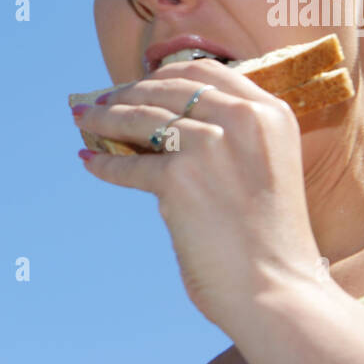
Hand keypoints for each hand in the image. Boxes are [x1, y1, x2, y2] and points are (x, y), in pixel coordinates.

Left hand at [72, 58, 324, 331]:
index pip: (206, 72)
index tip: (139, 84)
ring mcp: (210, 145)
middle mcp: (243, 119)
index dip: (164, 75)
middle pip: (167, 89)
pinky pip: (129, 165)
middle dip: (128, 93)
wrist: (278, 291)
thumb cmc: (270, 242)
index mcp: (270, 113)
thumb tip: (163, 126)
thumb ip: (229, 140)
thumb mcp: (261, 169)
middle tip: (101, 101)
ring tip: (85, 121)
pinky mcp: (180, 178)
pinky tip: (88, 161)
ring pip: (140, 118)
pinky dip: (104, 164)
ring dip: (105, 118)